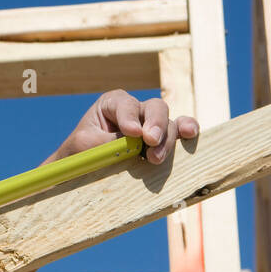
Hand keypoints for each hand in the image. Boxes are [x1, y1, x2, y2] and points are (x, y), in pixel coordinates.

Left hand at [54, 89, 198, 164]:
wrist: (81, 168)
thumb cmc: (79, 151)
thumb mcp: (84, 144)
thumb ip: (106, 141)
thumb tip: (132, 145)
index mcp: (113, 103)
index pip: (125, 105)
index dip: (130, 117)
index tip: (132, 132)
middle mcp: (136, 110)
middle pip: (155, 109)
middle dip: (155, 124)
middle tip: (150, 140)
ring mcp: (151, 125)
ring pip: (168, 124)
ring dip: (166, 141)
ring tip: (154, 158)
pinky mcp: (161, 140)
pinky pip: (178, 131)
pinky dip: (186, 130)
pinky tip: (191, 134)